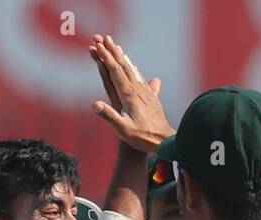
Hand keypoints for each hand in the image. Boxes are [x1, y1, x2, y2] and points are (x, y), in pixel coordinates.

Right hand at [88, 34, 173, 152]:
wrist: (165, 141)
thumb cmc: (143, 137)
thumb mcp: (123, 129)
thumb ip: (109, 116)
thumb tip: (94, 104)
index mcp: (128, 95)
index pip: (114, 71)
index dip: (105, 57)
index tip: (97, 45)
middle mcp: (137, 89)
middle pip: (122, 65)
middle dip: (112, 51)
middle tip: (103, 37)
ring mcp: (145, 91)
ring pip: (131, 69)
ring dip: (122, 56)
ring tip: (115, 46)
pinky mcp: (150, 96)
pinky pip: (139, 77)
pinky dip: (132, 68)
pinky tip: (132, 66)